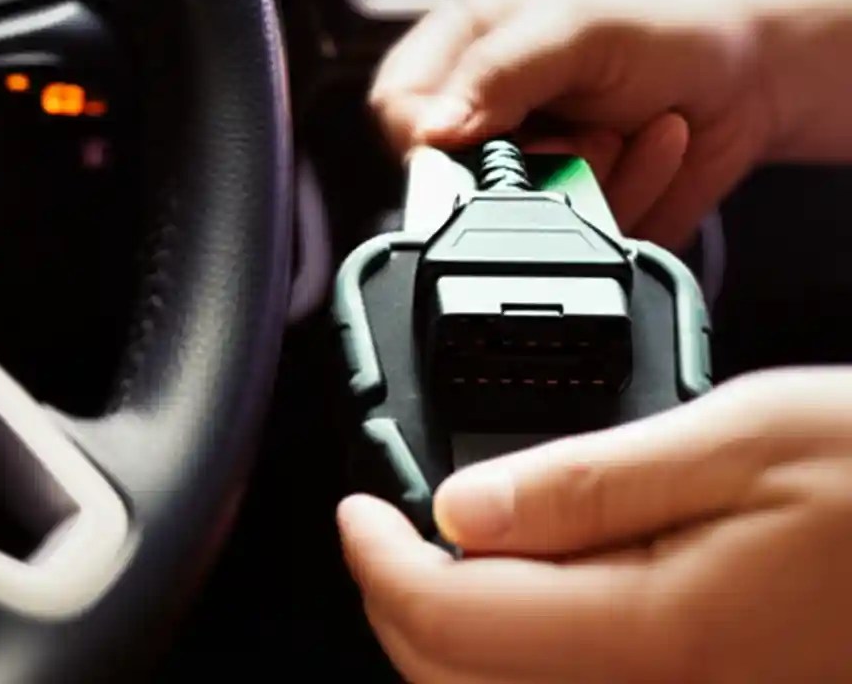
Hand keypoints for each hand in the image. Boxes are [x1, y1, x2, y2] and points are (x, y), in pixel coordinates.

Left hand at [338, 367, 851, 682]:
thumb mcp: (740, 438)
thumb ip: (587, 482)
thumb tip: (461, 507)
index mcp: (654, 632)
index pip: (446, 616)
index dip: (375, 559)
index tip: (357, 508)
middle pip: (457, 677)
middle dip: (395, 602)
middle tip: (386, 528)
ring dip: (447, 638)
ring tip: (447, 556)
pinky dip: (513, 658)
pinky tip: (528, 599)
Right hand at [369, 0, 779, 248]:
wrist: (753, 75)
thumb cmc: (667, 28)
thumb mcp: (574, 30)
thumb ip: (496, 76)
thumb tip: (430, 132)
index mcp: (459, 52)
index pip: (396, 112)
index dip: (427, 141)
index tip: (479, 146)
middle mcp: (480, 117)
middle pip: (449, 183)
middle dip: (531, 166)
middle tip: (585, 125)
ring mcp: (520, 174)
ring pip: (512, 225)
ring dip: (588, 183)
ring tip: (623, 131)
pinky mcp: (560, 219)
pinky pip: (568, 245)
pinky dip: (622, 204)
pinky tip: (646, 152)